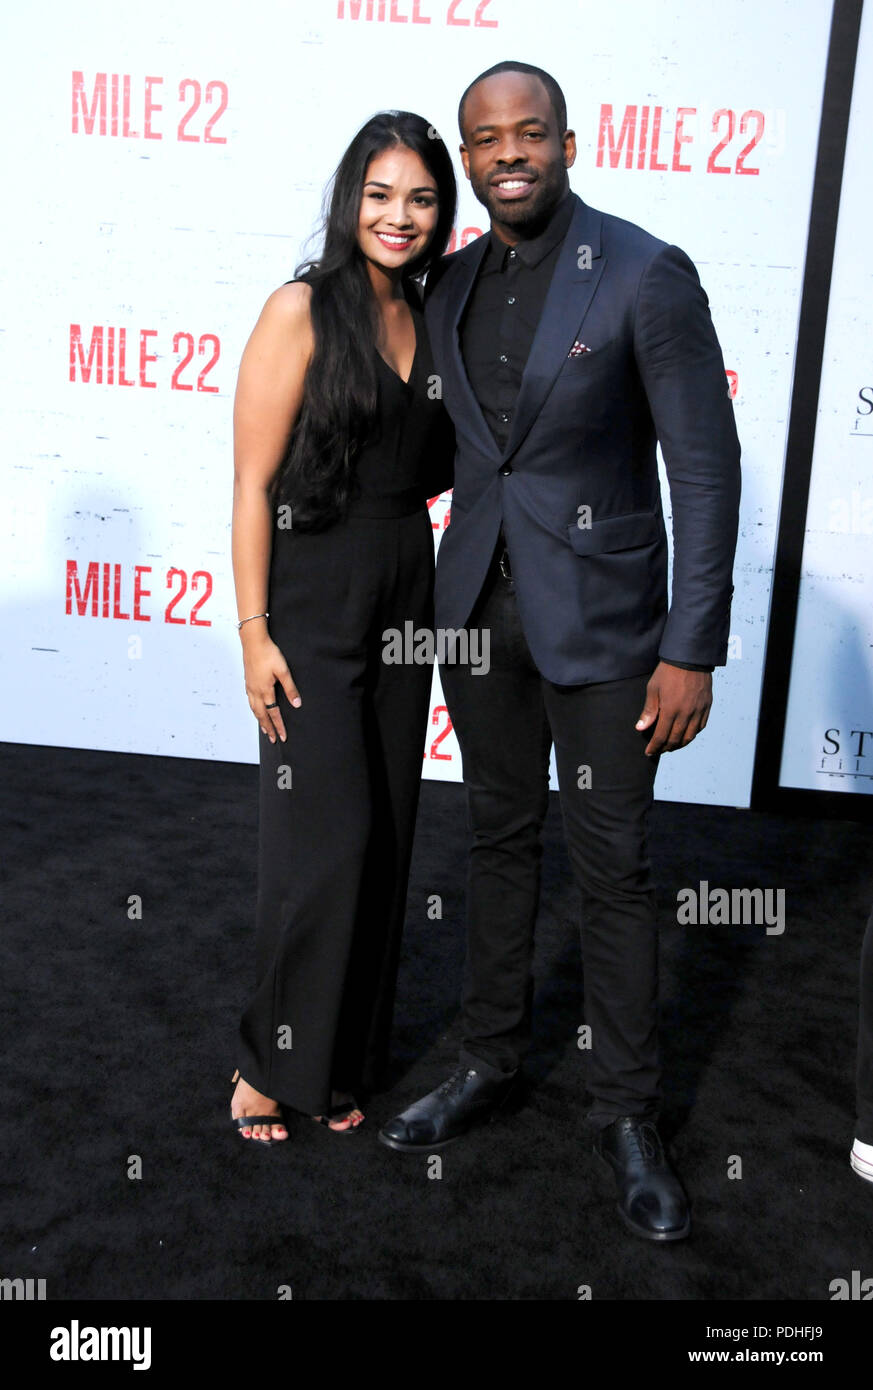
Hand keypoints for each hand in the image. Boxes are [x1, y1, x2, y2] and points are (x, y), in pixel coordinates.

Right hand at [241, 628, 300, 742]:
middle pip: (261, 715)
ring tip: (264, 729)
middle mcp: (255, 691)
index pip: (273, 713)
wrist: (253, 641)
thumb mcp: (283, 671)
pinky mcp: (247, 681)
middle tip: (273, 739)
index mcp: (265, 690)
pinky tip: (256, 708)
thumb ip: (290, 688)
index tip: (283, 737)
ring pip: (254, 709)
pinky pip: (250, 701)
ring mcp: (249, 686)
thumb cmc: (268, 653)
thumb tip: (296, 704)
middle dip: (268, 728)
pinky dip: (254, 709)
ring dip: (260, 720)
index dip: (279, 726)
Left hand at [635, 662, 711, 755]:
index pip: (661, 736)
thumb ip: (649, 711)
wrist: (689, 658)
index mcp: (671, 710)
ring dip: (680, 744)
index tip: (649, 752)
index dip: (655, 746)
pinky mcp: (707, 706)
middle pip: (676, 739)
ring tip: (672, 746)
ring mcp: (698, 711)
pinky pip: (701, 726)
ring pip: (690, 736)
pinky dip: (692, 734)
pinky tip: (686, 735)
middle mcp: (686, 713)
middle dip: (666, 748)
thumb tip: (641, 728)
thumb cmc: (668, 672)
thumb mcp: (653, 689)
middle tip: (659, 750)